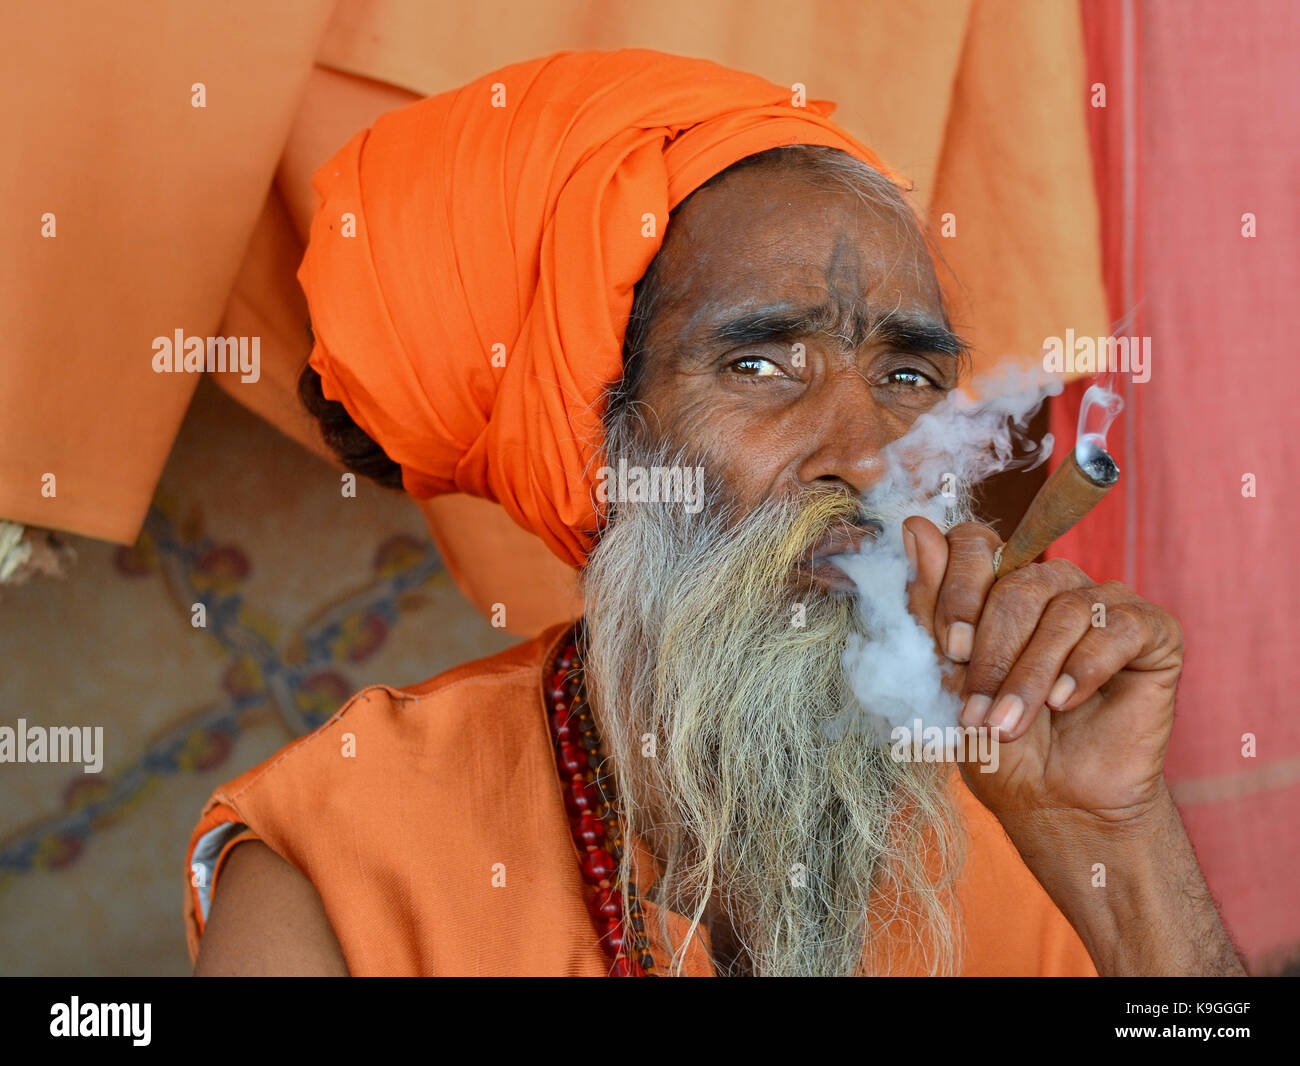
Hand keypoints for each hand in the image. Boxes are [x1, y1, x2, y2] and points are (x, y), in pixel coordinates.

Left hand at [902, 516, 1183, 826]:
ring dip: (1031, 675)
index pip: (974, 541)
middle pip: (1018, 583)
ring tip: (1012, 725)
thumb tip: (914, 525)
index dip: (959, 588)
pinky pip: (1118, 628)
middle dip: (992, 654)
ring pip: (1064, 610)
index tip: (949, 649)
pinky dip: (1084, 669)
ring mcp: (1104, 603)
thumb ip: (929, 604)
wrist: (1053, 804)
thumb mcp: (945, 676)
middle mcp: (1052, 583)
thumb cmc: (995, 740)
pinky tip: (1067, 703)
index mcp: (999, 584)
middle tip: (978, 711)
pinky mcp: (1153, 633)